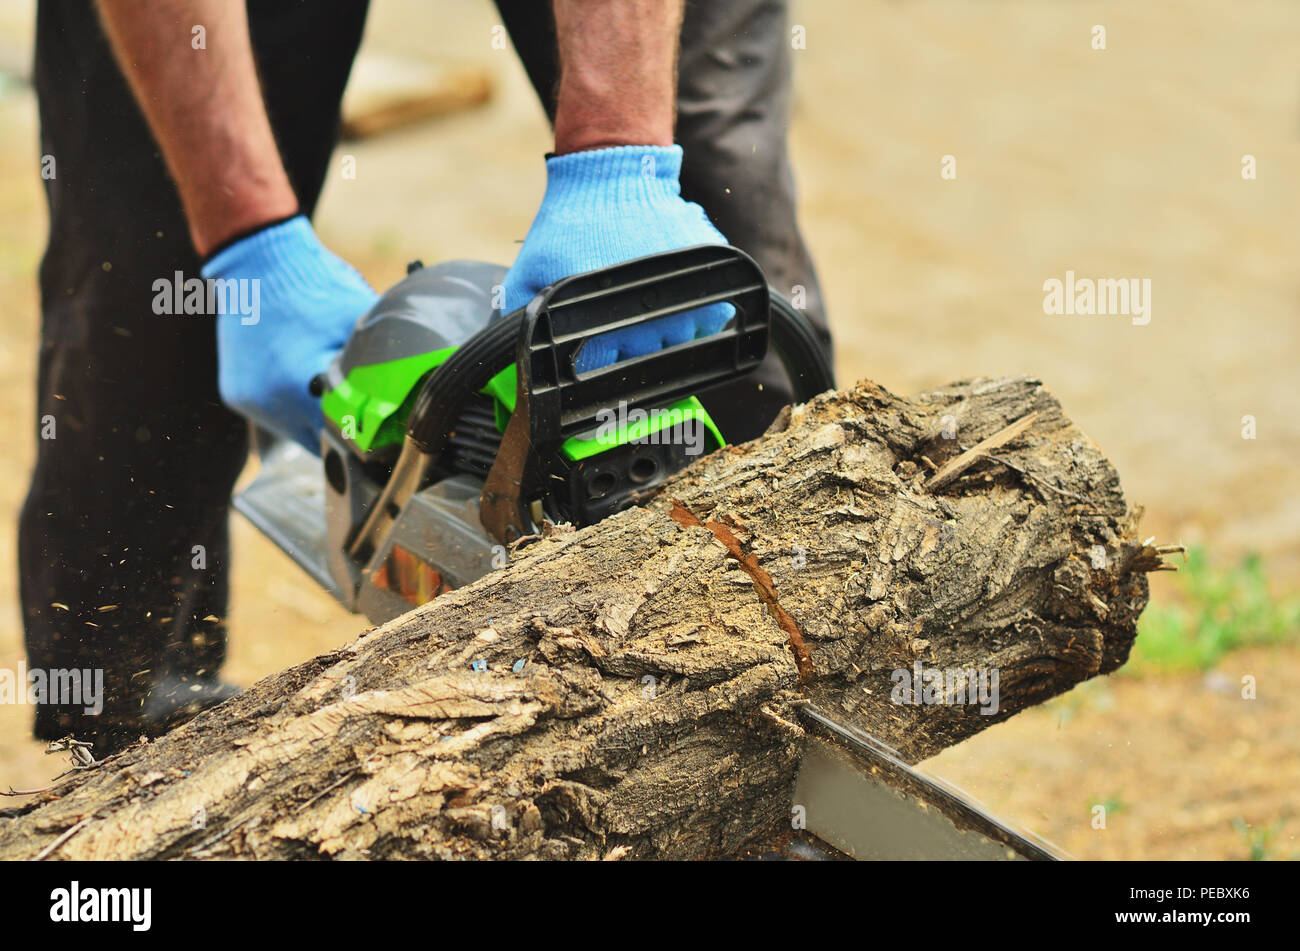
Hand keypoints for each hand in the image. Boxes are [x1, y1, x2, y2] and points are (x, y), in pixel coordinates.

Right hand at [202, 215, 376, 451]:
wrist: (257, 259)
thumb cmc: (315, 284)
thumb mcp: (361, 319)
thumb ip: (385, 361)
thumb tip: (418, 388)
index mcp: (300, 384)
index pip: (345, 439)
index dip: (370, 438)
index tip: (388, 434)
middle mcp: (268, 402)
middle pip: (320, 444)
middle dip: (345, 433)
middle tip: (371, 420)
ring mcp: (248, 402)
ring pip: (296, 434)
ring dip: (317, 423)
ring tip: (339, 398)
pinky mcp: (235, 395)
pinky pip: (274, 417)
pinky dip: (295, 408)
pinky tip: (308, 385)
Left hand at [501, 145, 732, 371]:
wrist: (612, 177)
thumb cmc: (569, 225)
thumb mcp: (530, 269)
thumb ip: (515, 313)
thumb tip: (508, 351)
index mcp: (601, 322)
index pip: (603, 372)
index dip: (596, 370)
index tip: (594, 359)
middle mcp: (645, 318)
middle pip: (646, 363)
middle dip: (633, 354)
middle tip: (622, 333)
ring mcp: (681, 300)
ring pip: (681, 345)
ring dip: (666, 338)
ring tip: (648, 318)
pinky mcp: (706, 279)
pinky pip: (711, 318)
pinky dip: (698, 318)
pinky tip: (676, 305)